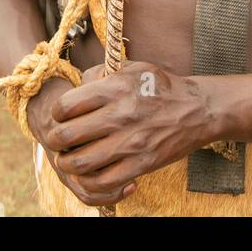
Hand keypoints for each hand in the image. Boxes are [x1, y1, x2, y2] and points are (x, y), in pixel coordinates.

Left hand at [38, 62, 210, 207]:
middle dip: (55, 140)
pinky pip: (103, 182)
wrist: (197, 110)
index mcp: (115, 88)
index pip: (67, 105)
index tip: (61, 115)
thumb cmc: (160, 87)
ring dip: (68, 163)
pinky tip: (91, 173)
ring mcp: (130, 143)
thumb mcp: (132, 68)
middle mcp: (120, 115)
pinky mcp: (141, 165)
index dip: (57, 112)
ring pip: (81, 163)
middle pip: (67, 136)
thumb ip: (102, 74)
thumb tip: (77, 85)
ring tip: (69, 158)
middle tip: (58, 140)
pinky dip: (90, 181)